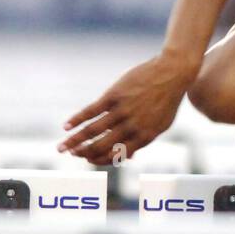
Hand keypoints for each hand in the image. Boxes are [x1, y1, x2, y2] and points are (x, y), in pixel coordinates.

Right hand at [59, 52, 198, 164]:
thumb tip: (128, 157)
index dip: (100, 160)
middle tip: (71, 154)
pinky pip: (91, 111)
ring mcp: (123, 111)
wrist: (173, 73)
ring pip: (93, 131)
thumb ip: (143, 140)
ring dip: (74, 141)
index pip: (118, 156)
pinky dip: (77, 120)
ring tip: (61, 148)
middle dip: (83, 153)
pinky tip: (65, 127)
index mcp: (145, 137)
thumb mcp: (161, 124)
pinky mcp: (115, 95)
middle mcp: (133, 126)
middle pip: (102, 146)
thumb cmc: (166, 100)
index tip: (88, 160)